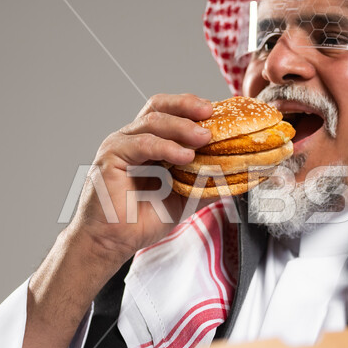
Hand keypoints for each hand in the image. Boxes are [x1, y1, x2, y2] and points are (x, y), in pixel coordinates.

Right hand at [67, 92, 213, 268]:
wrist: (112, 242)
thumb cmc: (140, 220)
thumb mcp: (183, 199)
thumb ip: (205, 184)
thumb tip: (236, 176)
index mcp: (149, 142)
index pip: (171, 113)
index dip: (194, 109)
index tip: (220, 114)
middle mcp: (133, 138)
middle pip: (160, 107)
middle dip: (188, 106)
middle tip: (213, 113)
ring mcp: (120, 144)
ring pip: (153, 121)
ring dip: (183, 127)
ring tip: (205, 137)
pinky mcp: (111, 157)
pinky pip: (143, 144)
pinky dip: (166, 146)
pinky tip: (185, 155)